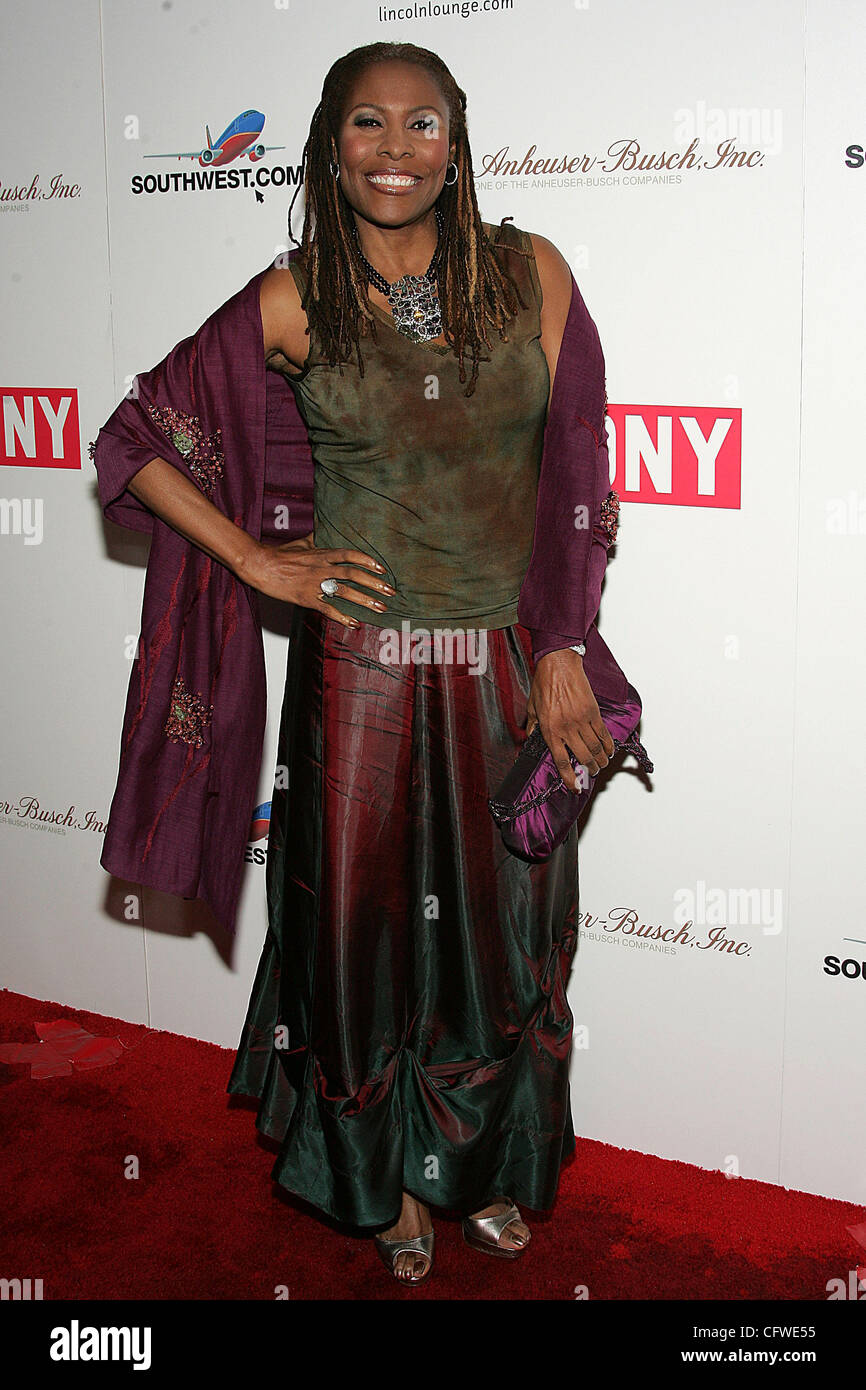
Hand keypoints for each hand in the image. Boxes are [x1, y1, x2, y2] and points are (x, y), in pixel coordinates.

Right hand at [237, 532, 394, 626]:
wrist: (260, 565)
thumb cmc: (279, 554)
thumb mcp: (300, 543)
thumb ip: (314, 540)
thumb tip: (320, 530)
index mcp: (321, 554)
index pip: (350, 555)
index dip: (368, 561)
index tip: (382, 569)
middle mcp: (322, 568)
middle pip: (353, 574)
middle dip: (374, 583)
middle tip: (390, 592)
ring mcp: (315, 583)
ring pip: (345, 591)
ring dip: (364, 600)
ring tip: (380, 608)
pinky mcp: (306, 598)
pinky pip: (328, 608)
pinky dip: (342, 617)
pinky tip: (355, 623)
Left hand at [526, 649, 613, 788]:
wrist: (558, 664)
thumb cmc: (544, 683)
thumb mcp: (532, 708)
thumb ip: (532, 728)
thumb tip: (529, 741)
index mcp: (550, 730)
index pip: (562, 761)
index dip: (570, 778)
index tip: (575, 787)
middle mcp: (567, 728)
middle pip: (583, 757)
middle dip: (589, 770)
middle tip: (591, 773)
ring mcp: (581, 721)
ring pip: (595, 748)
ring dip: (600, 760)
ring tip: (601, 765)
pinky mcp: (593, 712)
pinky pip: (603, 734)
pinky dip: (608, 745)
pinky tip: (608, 750)